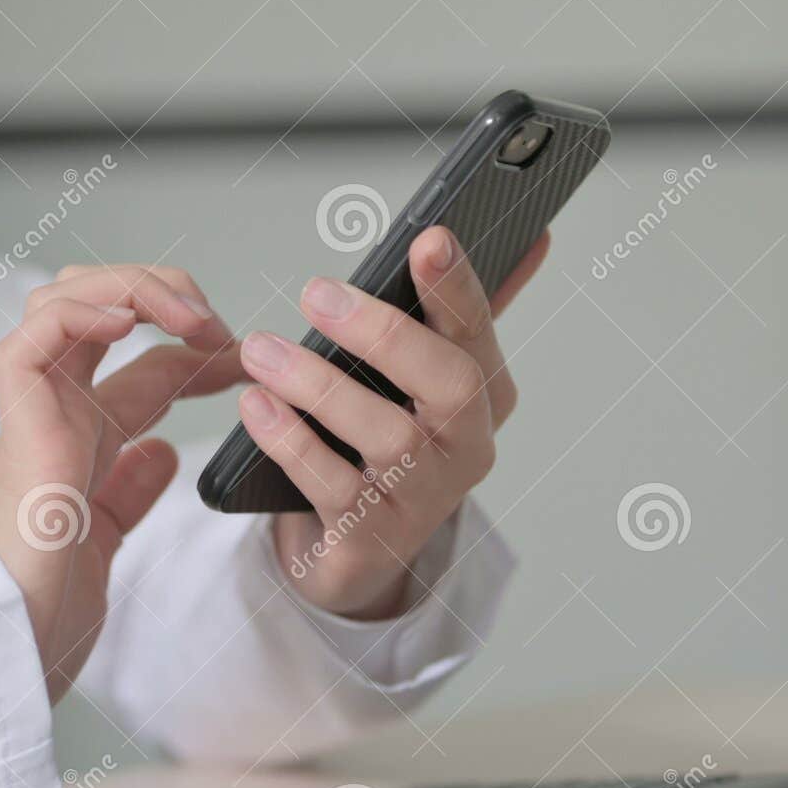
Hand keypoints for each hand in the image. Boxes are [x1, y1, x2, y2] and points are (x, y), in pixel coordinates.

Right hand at [0, 266, 241, 702]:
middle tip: (215, 326)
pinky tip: (128, 321)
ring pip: (64, 300)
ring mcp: (34, 407)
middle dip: (163, 294)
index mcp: (81, 434)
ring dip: (131, 289)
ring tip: (185, 317)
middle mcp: (56, 409)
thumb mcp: (110, 534)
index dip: (201, 349)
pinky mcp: (17, 415)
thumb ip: (131, 488)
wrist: (13, 639)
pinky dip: (82, 310)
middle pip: (100, 307)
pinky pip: (36, 334)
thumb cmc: (48, 600)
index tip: (247, 361)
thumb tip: (163, 452)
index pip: (147, 361)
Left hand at [237, 226, 547, 619]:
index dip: (456, 286)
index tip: (429, 238)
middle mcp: (468, 447)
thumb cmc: (387, 445)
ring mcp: (426, 499)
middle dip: (384, 333)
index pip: (477, 331)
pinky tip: (256, 406)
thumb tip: (531, 238)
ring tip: (262, 350)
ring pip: (387, 435)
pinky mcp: (374, 539)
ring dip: (319, 386)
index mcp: (485, 395)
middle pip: (451, 385)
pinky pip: (335, 485)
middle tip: (316, 292)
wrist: (355, 549)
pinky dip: (292, 442)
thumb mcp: (420, 379)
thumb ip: (456, 311)